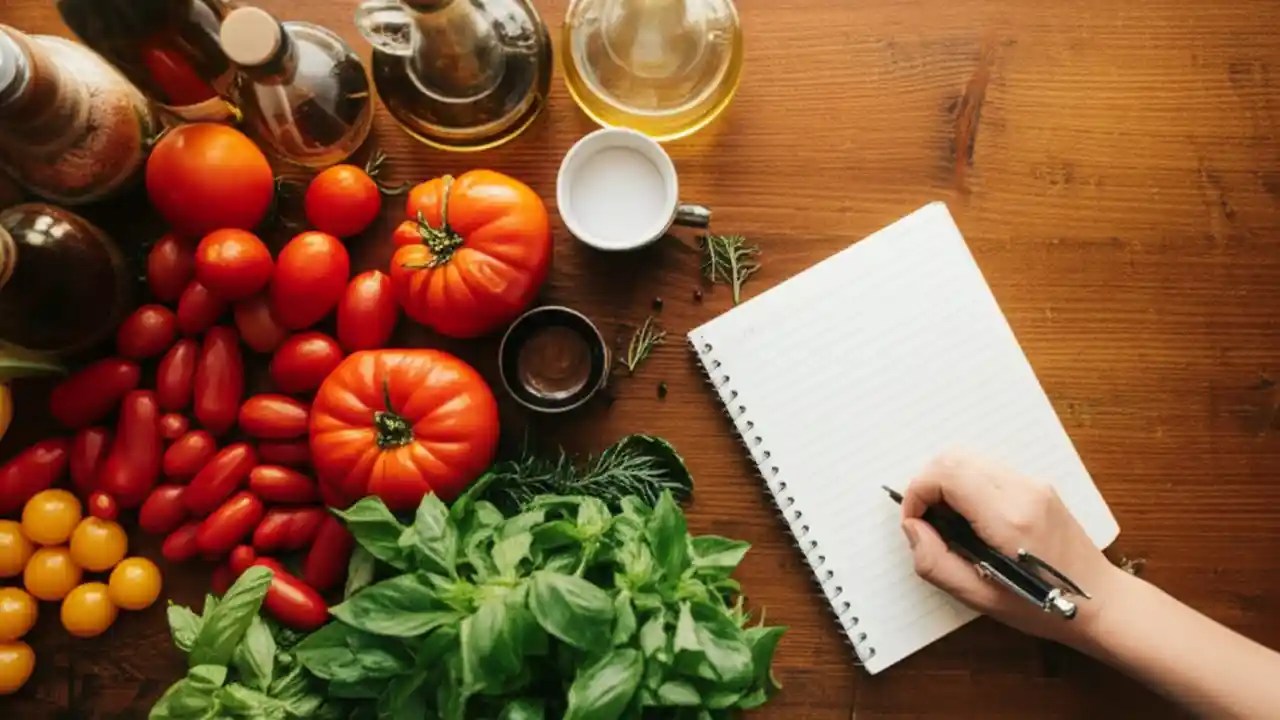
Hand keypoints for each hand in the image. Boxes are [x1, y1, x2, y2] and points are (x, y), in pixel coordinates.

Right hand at [900, 452, 1121, 645]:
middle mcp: (1022, 490)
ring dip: (947, 484)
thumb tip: (912, 528)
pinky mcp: (1038, 486)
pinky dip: (967, 485)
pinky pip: (988, 470)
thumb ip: (935, 562)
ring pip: (969, 459)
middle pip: (954, 457)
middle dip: (928, 484)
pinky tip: (972, 520)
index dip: (916, 493)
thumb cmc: (1045, 607)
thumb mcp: (980, 596)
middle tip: (928, 522)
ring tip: (950, 524)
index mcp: (1008, 517)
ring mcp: (1033, 484)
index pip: (945, 474)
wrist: (1102, 601)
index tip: (914, 523)